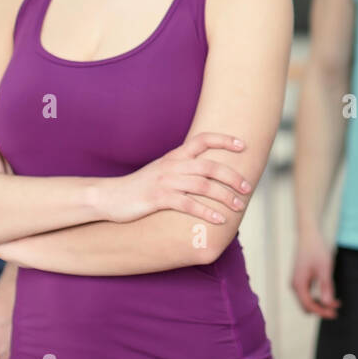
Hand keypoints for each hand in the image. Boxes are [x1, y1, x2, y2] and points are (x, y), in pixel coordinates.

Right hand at [102, 132, 250, 223]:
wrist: (110, 197)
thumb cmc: (142, 186)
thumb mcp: (164, 170)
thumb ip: (185, 168)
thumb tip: (211, 174)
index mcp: (176, 155)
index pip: (203, 139)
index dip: (224, 139)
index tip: (243, 145)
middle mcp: (173, 165)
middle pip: (210, 165)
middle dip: (232, 176)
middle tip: (247, 188)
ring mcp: (165, 181)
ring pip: (203, 185)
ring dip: (224, 196)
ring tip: (238, 207)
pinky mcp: (158, 199)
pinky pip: (188, 204)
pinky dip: (206, 212)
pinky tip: (218, 219)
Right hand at [291, 229, 340, 318]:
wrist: (308, 234)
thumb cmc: (316, 249)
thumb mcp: (324, 268)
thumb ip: (326, 287)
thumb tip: (328, 304)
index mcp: (298, 284)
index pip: (309, 305)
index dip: (322, 312)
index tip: (335, 314)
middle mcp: (295, 285)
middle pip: (306, 306)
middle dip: (321, 310)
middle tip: (336, 310)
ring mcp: (297, 282)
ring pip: (307, 300)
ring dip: (320, 304)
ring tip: (336, 303)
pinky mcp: (300, 278)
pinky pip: (307, 293)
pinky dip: (317, 297)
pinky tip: (329, 295)